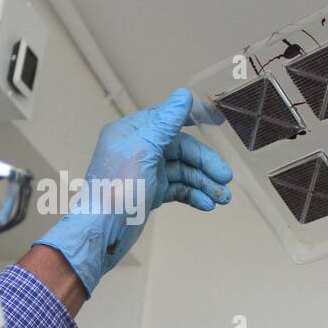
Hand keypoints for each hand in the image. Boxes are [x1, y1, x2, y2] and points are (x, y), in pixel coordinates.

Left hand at [34, 88, 233, 295]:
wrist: (101, 233)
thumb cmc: (117, 189)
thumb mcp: (143, 150)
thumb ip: (165, 123)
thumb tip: (183, 94)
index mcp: (132, 132)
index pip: (169, 118)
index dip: (195, 118)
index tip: (219, 120)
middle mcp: (138, 149)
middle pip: (181, 149)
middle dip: (205, 164)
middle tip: (226, 179)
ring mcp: (145, 172)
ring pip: (182, 171)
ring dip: (203, 183)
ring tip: (222, 199)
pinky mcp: (149, 193)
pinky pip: (176, 188)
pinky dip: (192, 195)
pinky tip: (206, 205)